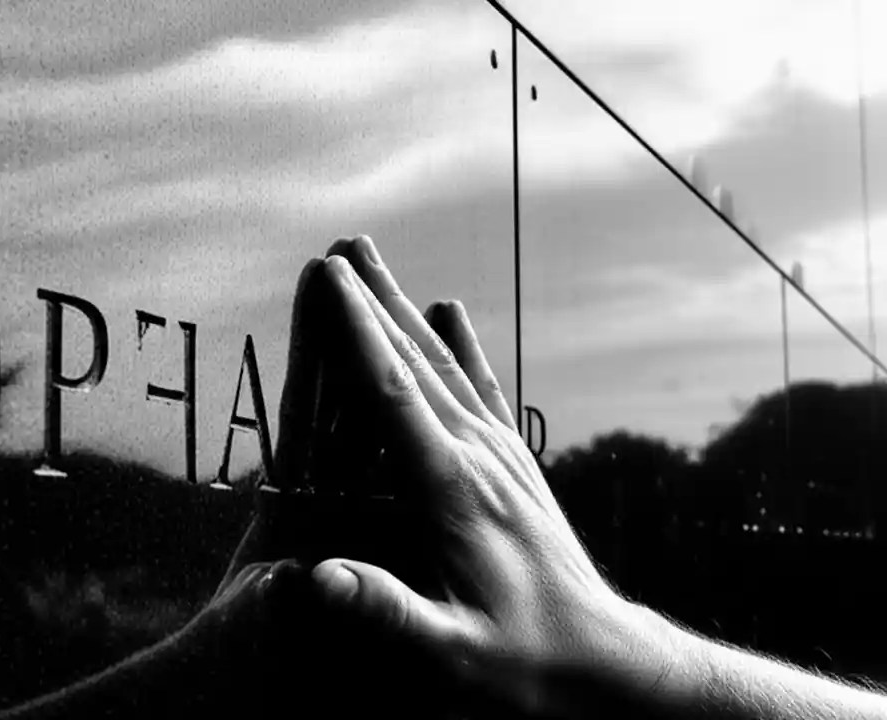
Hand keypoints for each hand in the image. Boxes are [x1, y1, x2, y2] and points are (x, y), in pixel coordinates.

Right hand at [310, 236, 674, 717]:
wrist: (608, 663)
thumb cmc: (527, 666)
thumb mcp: (455, 657)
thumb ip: (388, 613)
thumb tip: (313, 577)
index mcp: (453, 493)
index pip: (392, 396)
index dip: (355, 332)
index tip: (326, 277)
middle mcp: (479, 460)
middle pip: (417, 362)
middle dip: (375, 300)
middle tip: (339, 246)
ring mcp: (501, 458)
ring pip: (445, 365)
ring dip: (406, 310)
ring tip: (375, 264)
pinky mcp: (514, 466)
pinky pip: (479, 388)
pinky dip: (458, 343)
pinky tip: (449, 312)